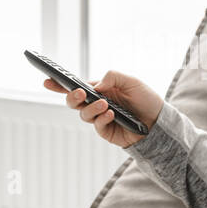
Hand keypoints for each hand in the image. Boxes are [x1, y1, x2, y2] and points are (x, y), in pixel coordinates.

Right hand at [43, 69, 163, 148]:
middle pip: (73, 101)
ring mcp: (100, 118)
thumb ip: (113, 77)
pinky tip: (111, 115)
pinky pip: (97, 125)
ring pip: (83, 114)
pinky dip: (102, 119)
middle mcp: (96, 103)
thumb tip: (96, 85)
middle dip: (71, 97)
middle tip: (79, 93)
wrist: (158, 121)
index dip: (59, 84)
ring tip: (105, 105)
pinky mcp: (106, 131)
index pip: (76, 85)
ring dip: (91, 108)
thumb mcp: (131, 81)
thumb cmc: (145, 99)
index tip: (47, 80)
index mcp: (99, 89)